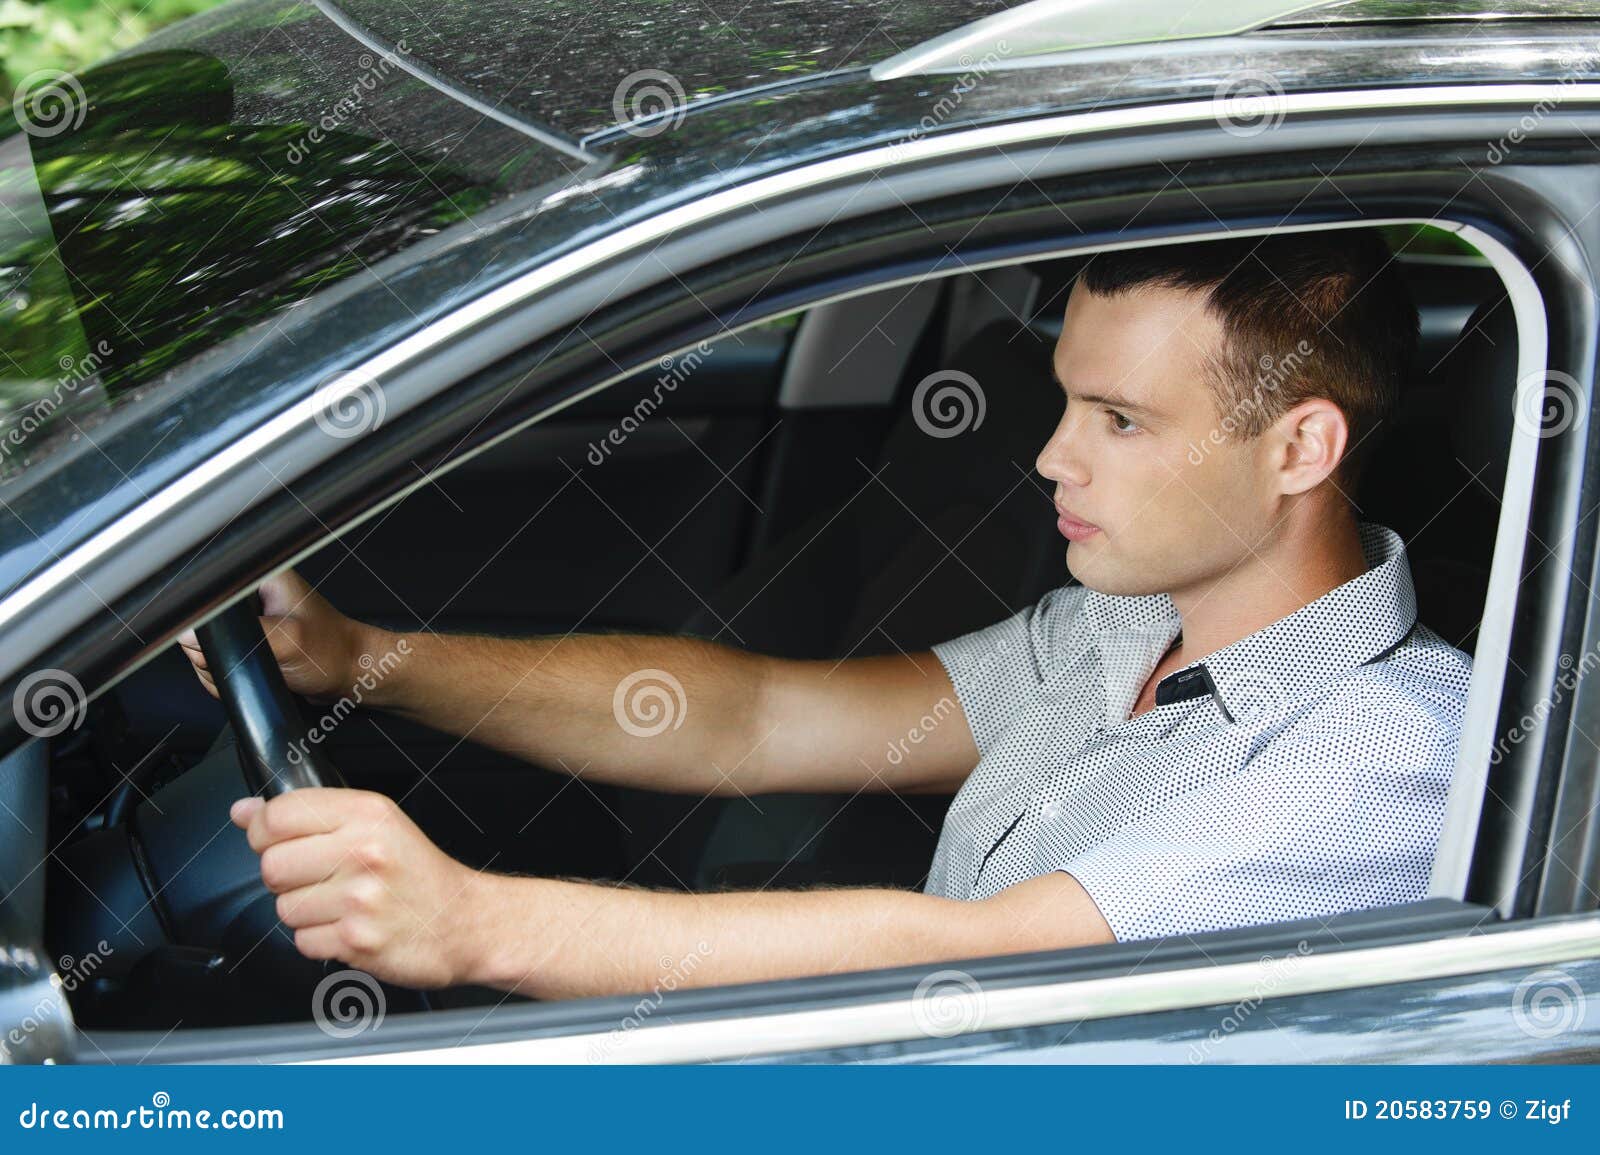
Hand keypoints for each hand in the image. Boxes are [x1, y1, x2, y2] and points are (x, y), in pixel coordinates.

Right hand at [177, 569, 376, 702]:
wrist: (350, 674)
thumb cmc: (333, 652)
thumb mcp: (287, 640)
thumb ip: (244, 635)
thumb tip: (195, 635)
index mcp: (259, 578)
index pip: (205, 596)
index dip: (207, 626)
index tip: (233, 644)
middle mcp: (249, 595)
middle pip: (200, 626)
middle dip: (217, 653)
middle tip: (254, 659)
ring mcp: (248, 619)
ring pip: (205, 647)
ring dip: (222, 667)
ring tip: (262, 666)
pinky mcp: (248, 640)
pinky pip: (220, 659)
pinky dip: (228, 674)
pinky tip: (255, 674)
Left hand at [232, 788, 487, 988]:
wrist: (465, 922)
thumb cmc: (419, 874)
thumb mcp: (376, 824)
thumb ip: (309, 814)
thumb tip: (244, 812)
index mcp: (368, 813)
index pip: (278, 815)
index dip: (265, 832)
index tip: (278, 841)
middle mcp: (364, 852)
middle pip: (271, 865)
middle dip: (286, 878)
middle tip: (320, 878)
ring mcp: (360, 899)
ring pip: (284, 907)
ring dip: (305, 912)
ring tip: (342, 904)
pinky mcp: (356, 940)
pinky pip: (302, 942)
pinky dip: (320, 940)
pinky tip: (349, 927)